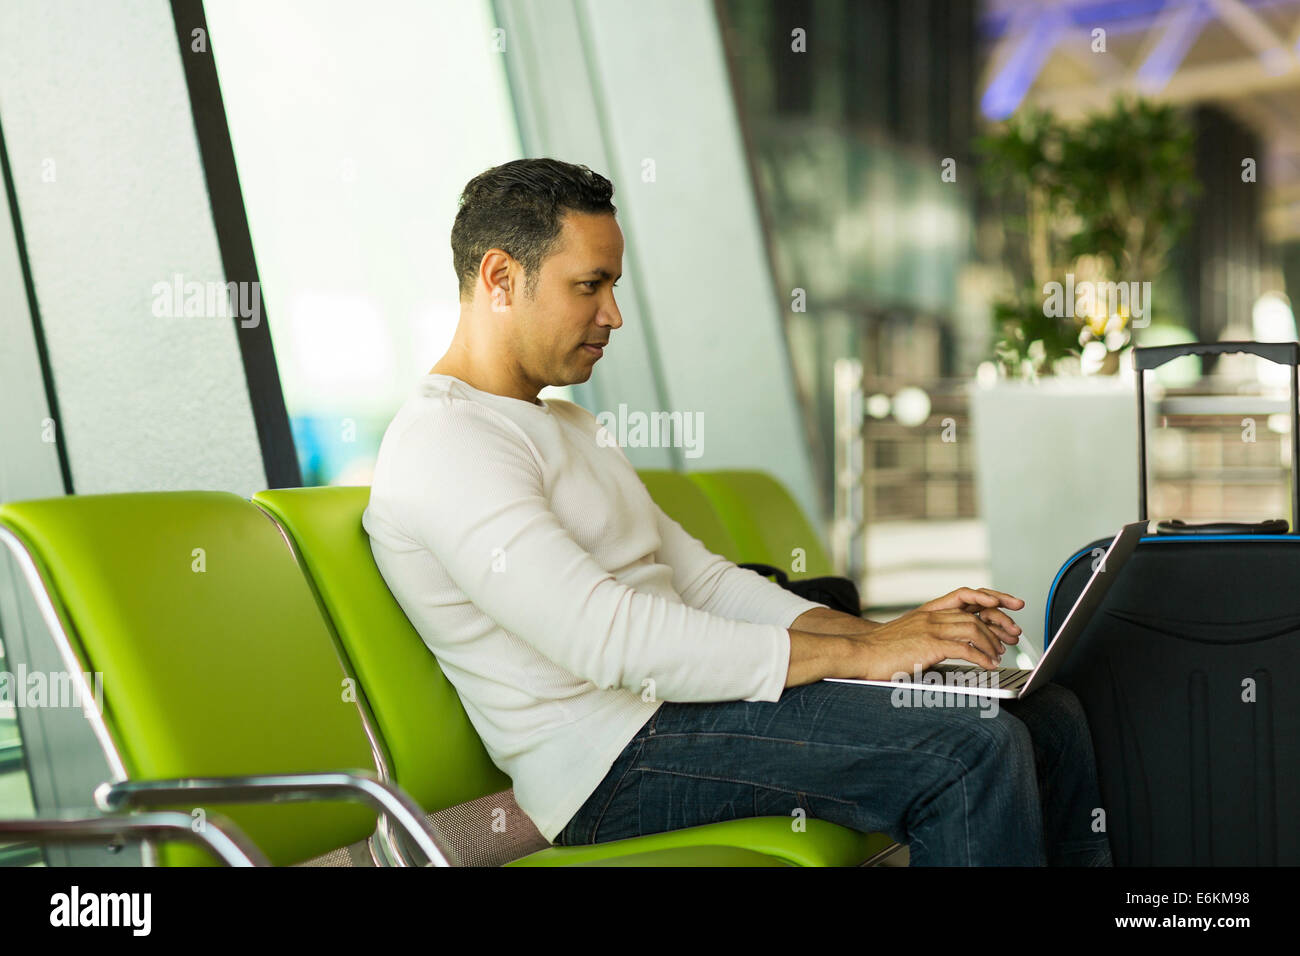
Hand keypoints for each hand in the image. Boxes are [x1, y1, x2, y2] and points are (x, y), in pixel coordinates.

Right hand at [840, 587, 1022, 679]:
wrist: (858, 654)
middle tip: (1014, 634)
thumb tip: (955, 646)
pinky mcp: (928, 645)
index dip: (991, 597)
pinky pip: (965, 648)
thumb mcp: (909, 636)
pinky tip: (988, 666)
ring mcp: (930, 628)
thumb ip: (931, 635)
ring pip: (974, 628)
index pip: (967, 595)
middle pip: (976, 611)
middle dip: (1000, 621)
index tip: (1011, 604)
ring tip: (999, 655)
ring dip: (992, 643)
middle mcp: (931, 615)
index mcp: (928, 610)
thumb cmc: (881, 651)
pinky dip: (981, 657)